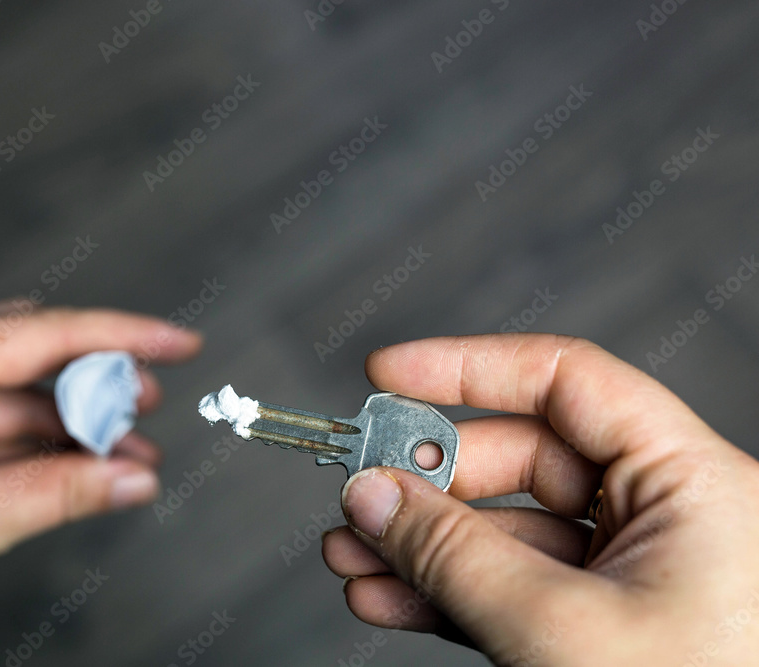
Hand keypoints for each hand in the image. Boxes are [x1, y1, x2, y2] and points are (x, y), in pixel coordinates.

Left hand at [0, 304, 201, 628]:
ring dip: (76, 422)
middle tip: (150, 403)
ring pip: (20, 394)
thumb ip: (68, 490)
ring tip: (132, 454)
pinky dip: (44, 446)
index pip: (45, 332)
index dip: (123, 336)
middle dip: (98, 381)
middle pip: (34, 354)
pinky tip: (88, 468)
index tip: (178, 342)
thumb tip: (138, 478)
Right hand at [323, 334, 758, 664]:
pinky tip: (386, 599)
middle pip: (523, 460)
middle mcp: (665, 519)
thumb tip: (371, 495)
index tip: (387, 375)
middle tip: (355, 490)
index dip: (468, 369)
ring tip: (349, 554)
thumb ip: (454, 555)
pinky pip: (510, 591)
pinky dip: (445, 595)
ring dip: (421, 545)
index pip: (567, 382)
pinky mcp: (600, 630)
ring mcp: (630, 579)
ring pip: (506, 534)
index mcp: (691, 485)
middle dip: (428, 481)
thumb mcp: (558, 629)